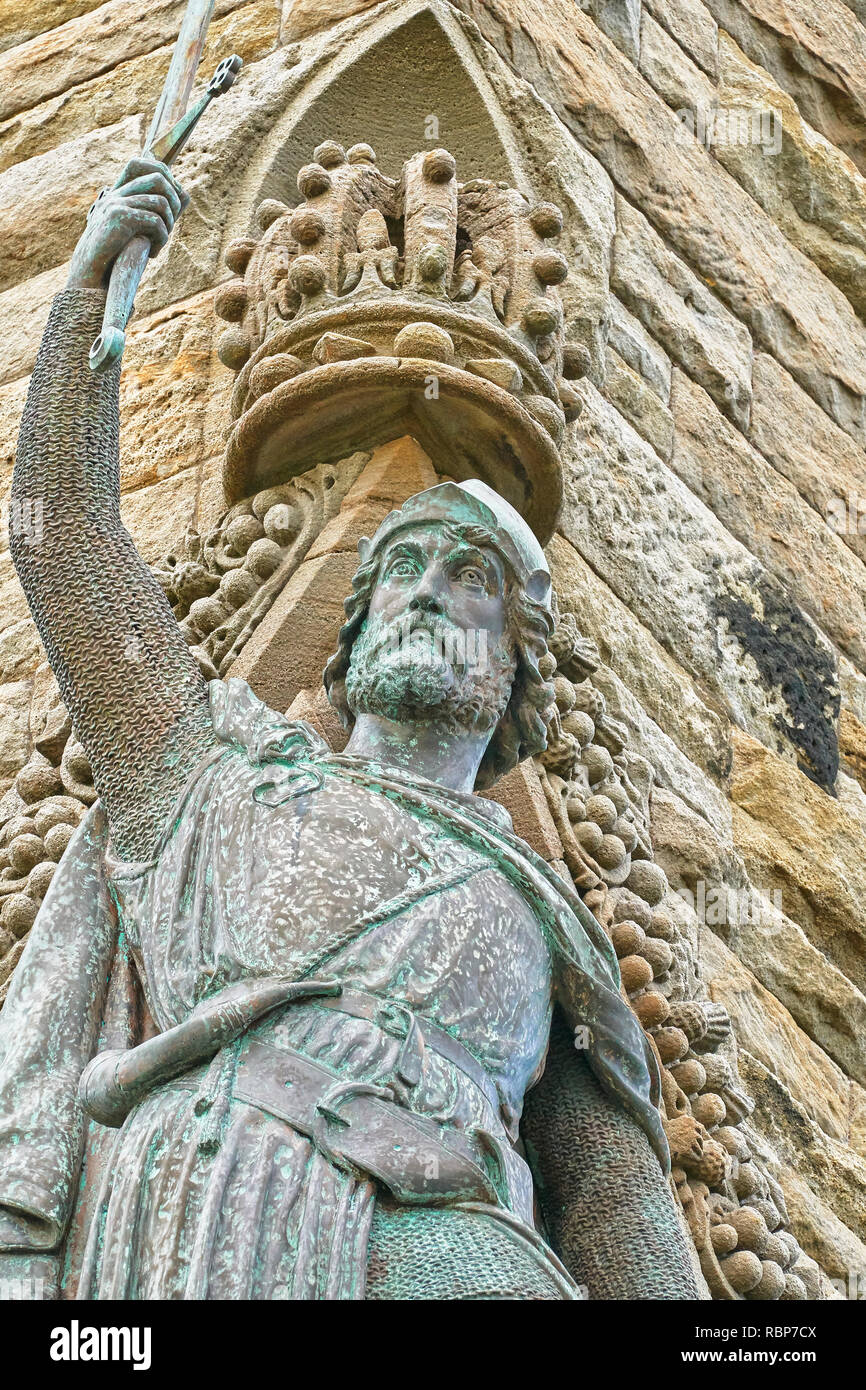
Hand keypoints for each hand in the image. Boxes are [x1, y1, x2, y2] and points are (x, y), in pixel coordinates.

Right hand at [67, 156, 187, 290]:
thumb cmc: (115, 254)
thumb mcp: (135, 229)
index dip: (165, 176)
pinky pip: (156, 221)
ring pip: (161, 202)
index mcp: (118, 192)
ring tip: (161, 241)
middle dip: (174, 201)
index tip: (173, 202)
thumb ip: (155, 212)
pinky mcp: (120, 217)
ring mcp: (117, 202)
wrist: (90, 271)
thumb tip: (186, 195)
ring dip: (169, 225)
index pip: (143, 163)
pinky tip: (152, 253)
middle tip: (170, 224)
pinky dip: (161, 239)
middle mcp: (117, 193)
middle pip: (158, 177)